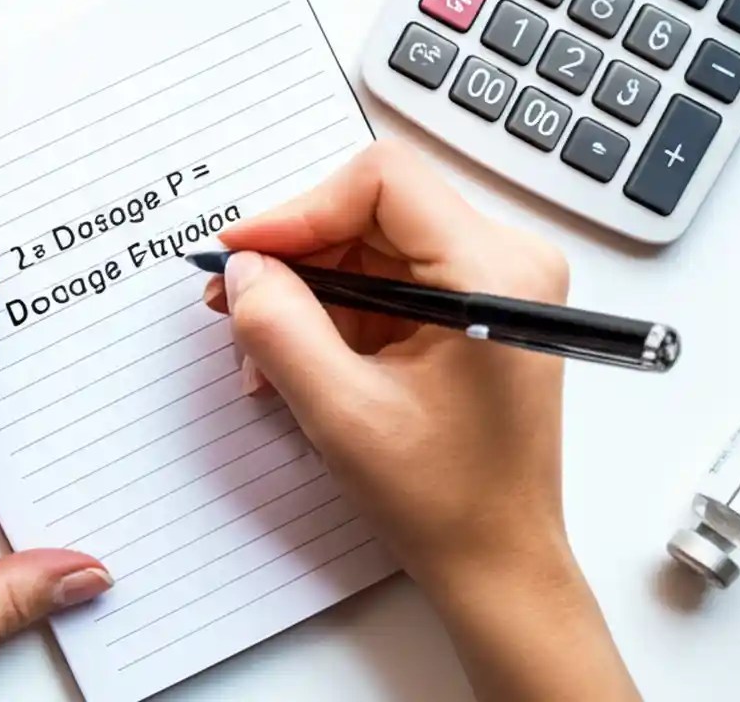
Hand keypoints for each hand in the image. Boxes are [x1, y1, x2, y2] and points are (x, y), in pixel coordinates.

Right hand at [203, 141, 637, 700]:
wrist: (497, 558)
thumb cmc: (444, 500)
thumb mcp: (340, 412)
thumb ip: (279, 327)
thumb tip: (243, 267)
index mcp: (493, 273)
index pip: (383, 182)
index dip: (299, 210)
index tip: (244, 254)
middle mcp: (506, 260)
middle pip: (371, 212)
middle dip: (294, 258)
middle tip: (233, 302)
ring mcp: (492, 282)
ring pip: (370, 246)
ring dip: (306, 292)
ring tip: (261, 352)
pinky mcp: (472, 306)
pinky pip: (384, 282)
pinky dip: (332, 314)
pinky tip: (299, 360)